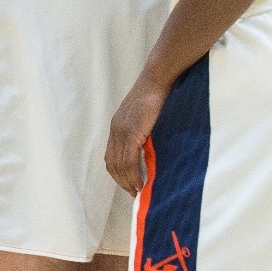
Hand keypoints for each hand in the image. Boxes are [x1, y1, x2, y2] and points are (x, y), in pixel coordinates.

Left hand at [106, 78, 167, 194]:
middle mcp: (116, 130)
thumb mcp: (146, 112)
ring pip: (120, 166)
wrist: (159, 77)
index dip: (119, 173)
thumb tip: (153, 143)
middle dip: (122, 182)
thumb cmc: (159, 90)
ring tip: (138, 192)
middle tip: (134, 193)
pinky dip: (134, 175)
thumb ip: (144, 127)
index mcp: (118, 125)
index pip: (112, 157)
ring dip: (128, 182)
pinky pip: (130, 160)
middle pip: (113, 164)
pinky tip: (141, 183)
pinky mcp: (132, 133)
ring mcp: (122, 132)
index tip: (129, 183)